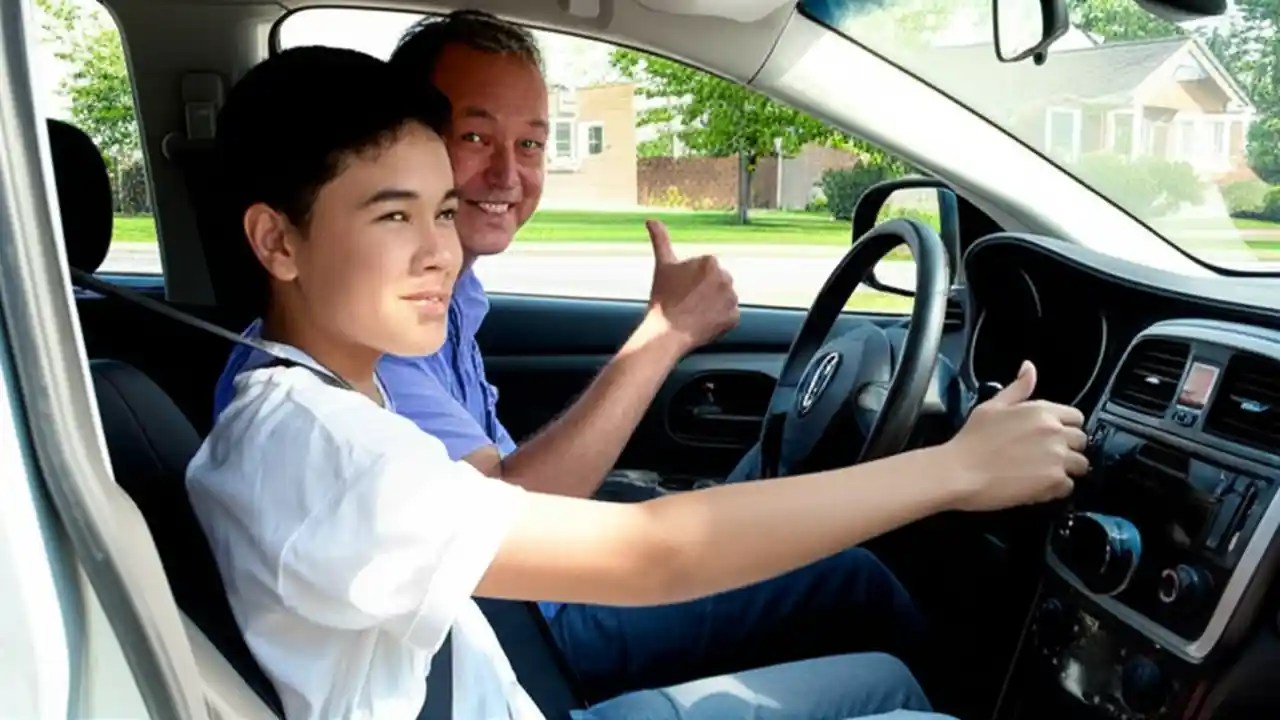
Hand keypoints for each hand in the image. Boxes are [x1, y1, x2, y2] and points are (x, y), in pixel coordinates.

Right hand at [644, 219, 739, 352]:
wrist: (667, 331)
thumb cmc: (663, 298)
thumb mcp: (662, 266)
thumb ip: (660, 239)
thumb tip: (651, 219)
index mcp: (710, 262)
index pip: (705, 271)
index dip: (691, 282)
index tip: (681, 291)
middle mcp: (726, 277)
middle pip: (716, 284)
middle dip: (705, 292)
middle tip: (687, 304)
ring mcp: (732, 298)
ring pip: (723, 300)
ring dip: (713, 306)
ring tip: (695, 314)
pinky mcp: (735, 317)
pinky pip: (728, 317)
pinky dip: (719, 321)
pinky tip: (703, 323)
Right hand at [940, 361, 1087, 511]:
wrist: (959, 471)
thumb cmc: (971, 439)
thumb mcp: (992, 406)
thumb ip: (1017, 388)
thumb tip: (1029, 368)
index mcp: (1042, 411)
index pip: (1076, 417)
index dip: (1065, 428)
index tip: (1050, 437)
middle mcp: (1055, 432)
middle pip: (1081, 441)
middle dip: (1068, 449)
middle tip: (1045, 458)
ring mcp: (1057, 458)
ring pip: (1080, 465)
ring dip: (1065, 470)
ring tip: (1043, 475)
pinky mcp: (1053, 482)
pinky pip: (1068, 486)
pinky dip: (1056, 489)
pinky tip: (1037, 487)